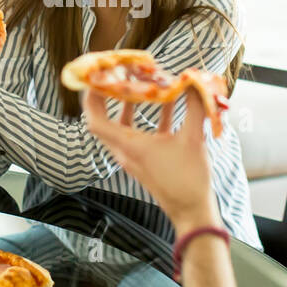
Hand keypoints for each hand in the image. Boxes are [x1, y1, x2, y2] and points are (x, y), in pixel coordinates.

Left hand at [82, 88, 220, 231]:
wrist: (192, 212)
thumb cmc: (189, 180)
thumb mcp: (193, 139)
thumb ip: (194, 107)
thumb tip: (195, 82)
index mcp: (129, 147)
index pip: (95, 121)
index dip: (91, 98)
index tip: (96, 77)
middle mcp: (125, 152)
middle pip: (103, 121)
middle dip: (107, 96)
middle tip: (115, 74)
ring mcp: (134, 157)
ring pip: (122, 126)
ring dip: (128, 105)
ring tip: (139, 83)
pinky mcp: (146, 160)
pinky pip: (140, 133)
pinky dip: (148, 117)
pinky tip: (168, 102)